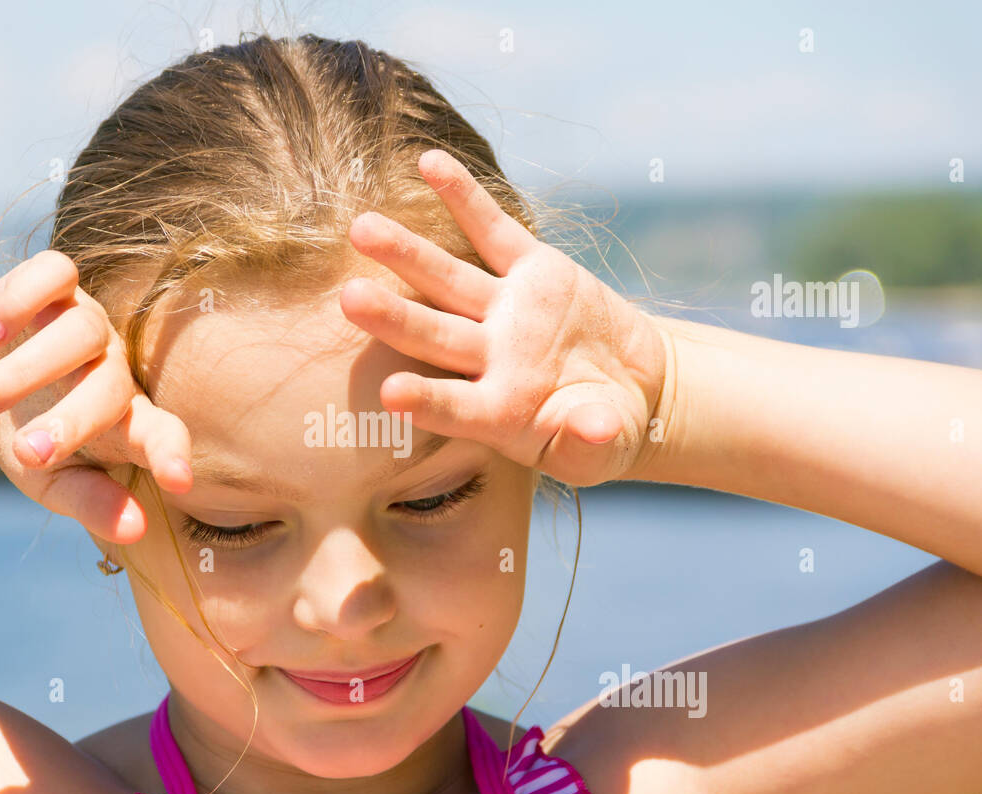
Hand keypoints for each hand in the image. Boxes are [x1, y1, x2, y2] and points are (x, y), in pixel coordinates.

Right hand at [0, 250, 191, 543]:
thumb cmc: (23, 437)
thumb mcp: (50, 481)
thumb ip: (94, 504)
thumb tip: (137, 530)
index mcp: (126, 420)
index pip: (163, 433)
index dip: (172, 453)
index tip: (179, 481)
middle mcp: (115, 366)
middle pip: (110, 387)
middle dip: (69, 422)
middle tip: (25, 453)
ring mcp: (87, 321)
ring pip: (76, 332)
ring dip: (23, 371)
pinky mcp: (55, 284)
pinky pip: (53, 274)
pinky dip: (22, 299)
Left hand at [339, 150, 669, 487]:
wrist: (633, 385)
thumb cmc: (610, 430)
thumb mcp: (609, 444)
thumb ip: (594, 440)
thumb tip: (597, 430)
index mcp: (500, 411)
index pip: (457, 408)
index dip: (428, 401)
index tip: (393, 394)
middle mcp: (490, 358)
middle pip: (434, 335)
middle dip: (393, 318)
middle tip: (348, 298)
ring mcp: (505, 311)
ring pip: (447, 280)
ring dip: (406, 254)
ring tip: (362, 228)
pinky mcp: (531, 270)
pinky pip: (492, 230)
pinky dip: (464, 196)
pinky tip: (429, 162)